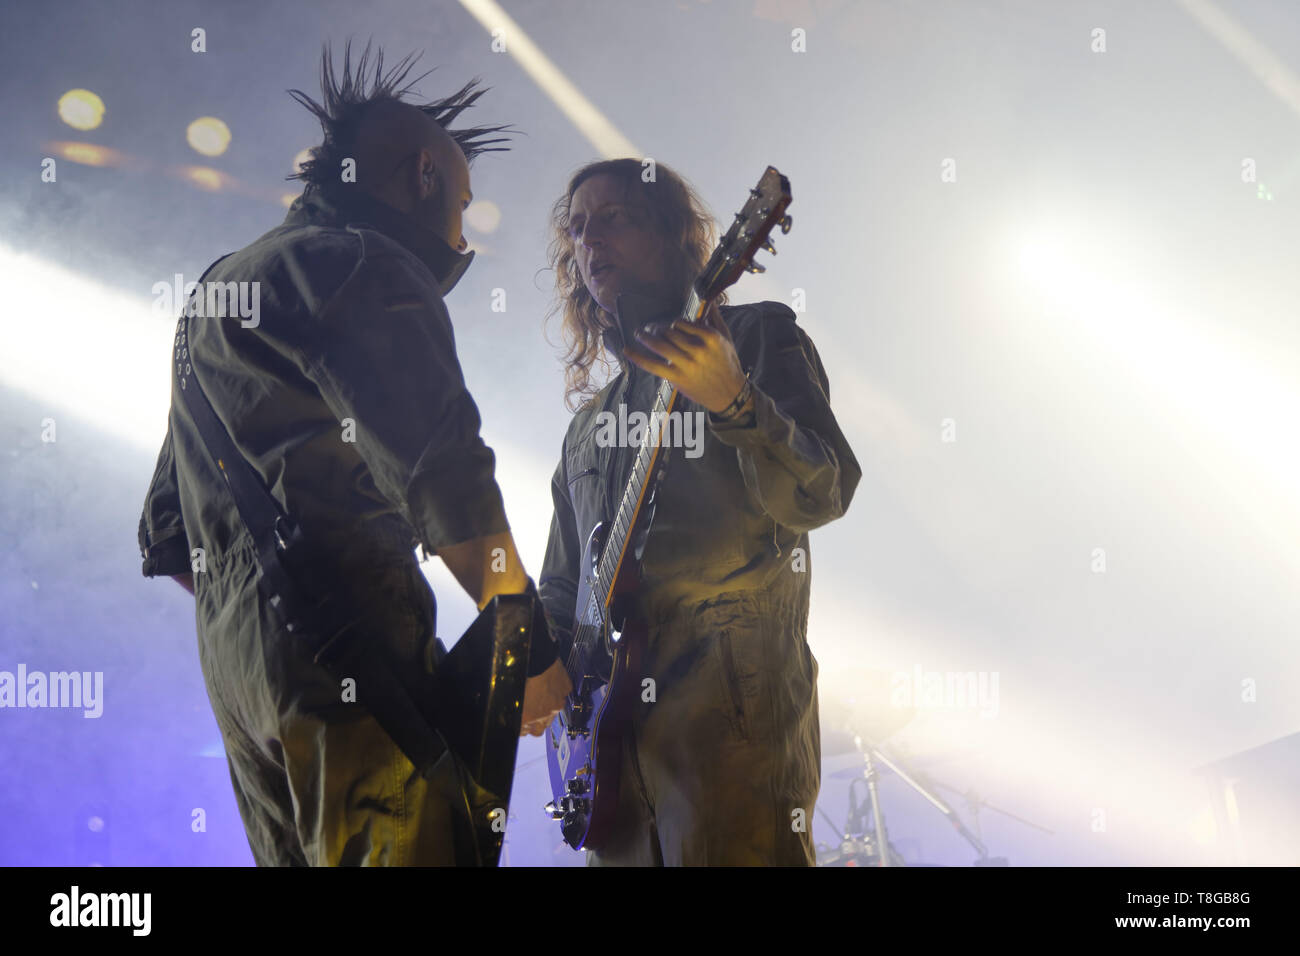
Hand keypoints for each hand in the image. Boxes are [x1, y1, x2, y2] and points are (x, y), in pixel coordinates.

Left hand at [520, 659, 571, 736]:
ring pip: (552, 715)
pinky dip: (557, 694)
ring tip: (540, 701)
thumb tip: (513, 711)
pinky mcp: (566, 690)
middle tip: (530, 717)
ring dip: (546, 711)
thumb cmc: (524, 673)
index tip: (520, 724)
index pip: (524, 731)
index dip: (521, 728)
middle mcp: (545, 713)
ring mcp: (558, 702)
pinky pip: (562, 696)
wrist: (538, 658)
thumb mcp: (514, 694)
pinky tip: (551, 686)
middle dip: (534, 725)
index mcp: (528, 716)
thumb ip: (515, 707)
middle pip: (539, 730)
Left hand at [624, 301, 749, 414]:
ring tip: (639, 333)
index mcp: (710, 337)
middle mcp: (698, 349)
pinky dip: (637, 357)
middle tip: (650, 328)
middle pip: (669, 332)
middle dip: (656, 328)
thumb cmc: (727, 363)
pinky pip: (652, 365)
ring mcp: (686, 364)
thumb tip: (708, 300)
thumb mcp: (726, 338)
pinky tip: (627, 350)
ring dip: (645, 336)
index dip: (672, 323)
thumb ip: (715, 318)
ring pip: (660, 344)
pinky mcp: (677, 377)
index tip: (669, 325)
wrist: (730, 394)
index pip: (681, 322)